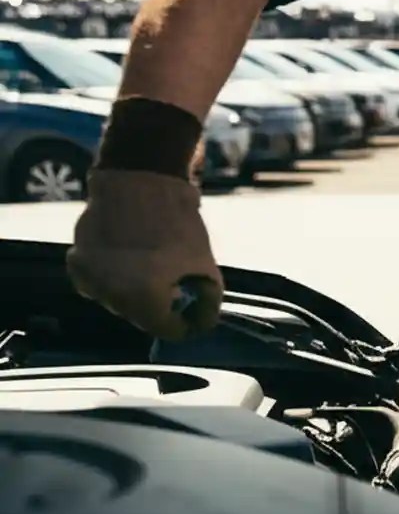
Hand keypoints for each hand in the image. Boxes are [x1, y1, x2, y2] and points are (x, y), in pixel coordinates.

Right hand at [66, 169, 224, 340]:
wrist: (140, 182)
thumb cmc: (179, 226)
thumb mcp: (207, 269)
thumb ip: (206, 304)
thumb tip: (199, 322)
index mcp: (142, 301)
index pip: (166, 330)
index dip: (184, 324)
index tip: (192, 312)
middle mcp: (110, 297)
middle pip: (139, 317)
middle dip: (159, 307)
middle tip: (175, 287)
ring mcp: (89, 279)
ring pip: (116, 301)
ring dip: (134, 293)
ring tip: (152, 268)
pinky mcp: (76, 262)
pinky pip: (96, 282)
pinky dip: (112, 278)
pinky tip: (127, 259)